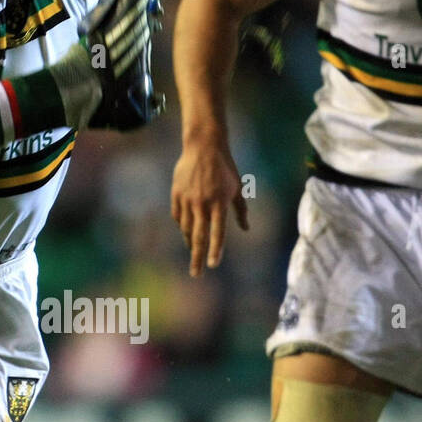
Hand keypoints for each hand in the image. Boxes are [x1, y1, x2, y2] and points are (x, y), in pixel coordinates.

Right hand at [170, 137, 249, 276]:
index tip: (214, 265)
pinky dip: (182, 225)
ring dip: (190, 242)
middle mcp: (202, 204)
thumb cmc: (225, 168)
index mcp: (219, 203)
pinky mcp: (176, 193)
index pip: (217, 233)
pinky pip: (177, 215)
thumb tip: (245, 229)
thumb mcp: (237, 189)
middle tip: (196, 274)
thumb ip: (240, 210)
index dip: (216, 251)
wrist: (203, 147)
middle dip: (197, 258)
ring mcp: (187, 199)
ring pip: (186, 228)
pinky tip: (185, 230)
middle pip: (198, 237)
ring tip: (194, 251)